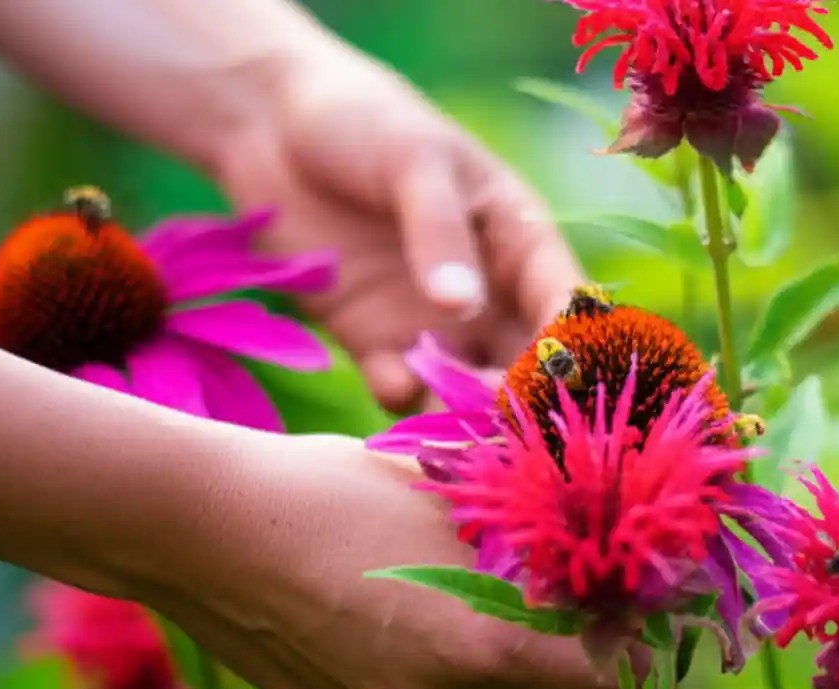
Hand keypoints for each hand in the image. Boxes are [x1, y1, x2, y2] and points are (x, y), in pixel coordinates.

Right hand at [126, 433, 618, 688]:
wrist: (198, 530)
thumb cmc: (316, 494)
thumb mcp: (431, 497)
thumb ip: (515, 535)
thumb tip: (577, 549)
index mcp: (469, 648)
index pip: (596, 687)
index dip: (629, 654)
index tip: (629, 618)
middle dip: (579, 682)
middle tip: (579, 627)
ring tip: (508, 631)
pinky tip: (434, 639)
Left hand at [212, 45, 584, 411]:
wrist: (269, 124)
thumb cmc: (360, 119)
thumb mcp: (412, 159)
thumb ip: (439, 230)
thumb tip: (463, 306)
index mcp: (516, 236)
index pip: (561, 300)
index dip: (569, 345)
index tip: (557, 378)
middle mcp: (483, 289)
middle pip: (521, 359)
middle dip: (519, 396)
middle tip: (502, 417)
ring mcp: (426, 319)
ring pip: (464, 386)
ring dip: (462, 409)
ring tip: (452, 419)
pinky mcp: (369, 338)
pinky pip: (398, 387)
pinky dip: (401, 400)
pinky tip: (393, 387)